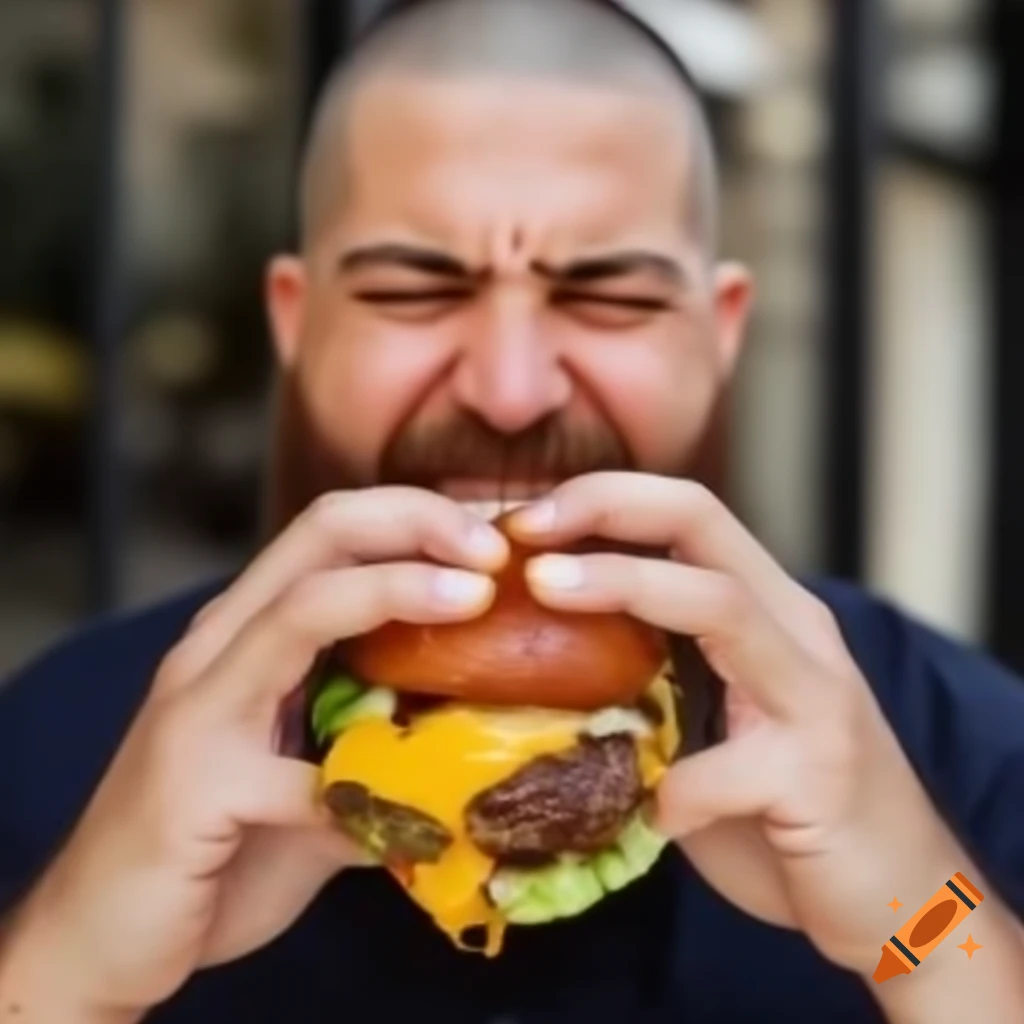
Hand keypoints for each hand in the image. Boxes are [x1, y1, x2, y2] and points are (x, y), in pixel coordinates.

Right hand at [1, 489, 506, 1018]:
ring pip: (300, 612)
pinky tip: (416, 828)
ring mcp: (198, 710)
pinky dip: (365, 792)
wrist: (100, 932)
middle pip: (318, 535)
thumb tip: (484, 743)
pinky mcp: (190, 787)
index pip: (332, 532)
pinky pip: (295, 777)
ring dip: (395, 592)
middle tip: (493, 549)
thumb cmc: (220, 845)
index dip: (416, 517)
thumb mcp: (317, 776)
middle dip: (415, 523)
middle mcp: (219, 649)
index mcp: (249, 632)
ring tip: (472, 598)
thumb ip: (383, 749)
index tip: (493, 540)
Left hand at [510, 473, 982, 975]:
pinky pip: (726, 770)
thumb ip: (656, 679)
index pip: (691, 512)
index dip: (607, 499)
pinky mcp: (820, 775)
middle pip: (703, 525)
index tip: (527, 521)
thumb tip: (538, 663)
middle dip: (606, 510)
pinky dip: (669, 790)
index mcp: (768, 610)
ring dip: (626, 586)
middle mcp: (797, 632)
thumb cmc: (783, 803)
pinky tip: (647, 815)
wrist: (901, 894)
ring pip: (721, 606)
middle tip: (525, 534)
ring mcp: (815, 697)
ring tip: (547, 591)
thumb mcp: (719, 717)